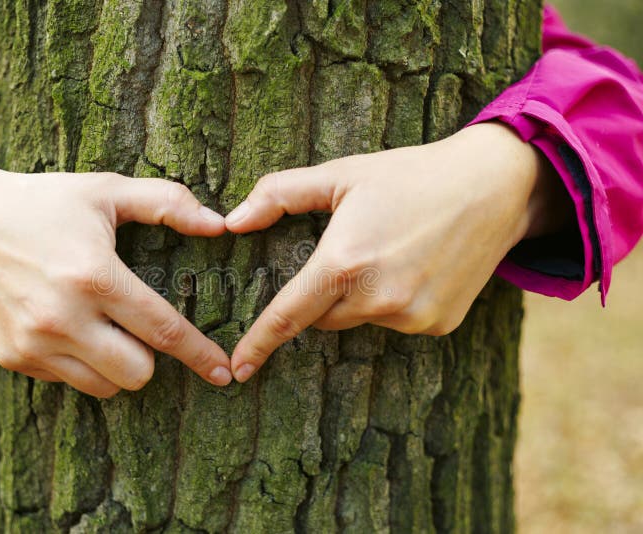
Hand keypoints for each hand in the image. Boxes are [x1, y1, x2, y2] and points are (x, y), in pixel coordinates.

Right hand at [0, 164, 232, 396]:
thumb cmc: (46, 203)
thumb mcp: (105, 190)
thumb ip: (167, 203)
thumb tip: (220, 224)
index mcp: (93, 276)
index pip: (162, 330)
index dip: (200, 354)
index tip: (224, 372)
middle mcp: (61, 318)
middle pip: (137, 373)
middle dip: (152, 358)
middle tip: (140, 328)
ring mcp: (33, 343)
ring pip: (104, 387)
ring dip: (118, 365)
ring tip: (106, 328)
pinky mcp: (13, 357)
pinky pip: (69, 380)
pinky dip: (82, 364)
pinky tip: (70, 328)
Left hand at [226, 123, 570, 381]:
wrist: (492, 185)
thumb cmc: (408, 175)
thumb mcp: (340, 174)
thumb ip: (278, 195)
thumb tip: (232, 222)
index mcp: (343, 263)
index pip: (288, 315)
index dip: (259, 342)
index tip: (240, 367)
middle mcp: (376, 299)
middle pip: (324, 316)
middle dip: (324, 294)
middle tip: (353, 251)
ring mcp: (411, 317)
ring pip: (361, 320)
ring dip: (363, 298)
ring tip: (393, 252)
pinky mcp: (438, 325)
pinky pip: (398, 323)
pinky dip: (396, 303)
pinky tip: (418, 267)